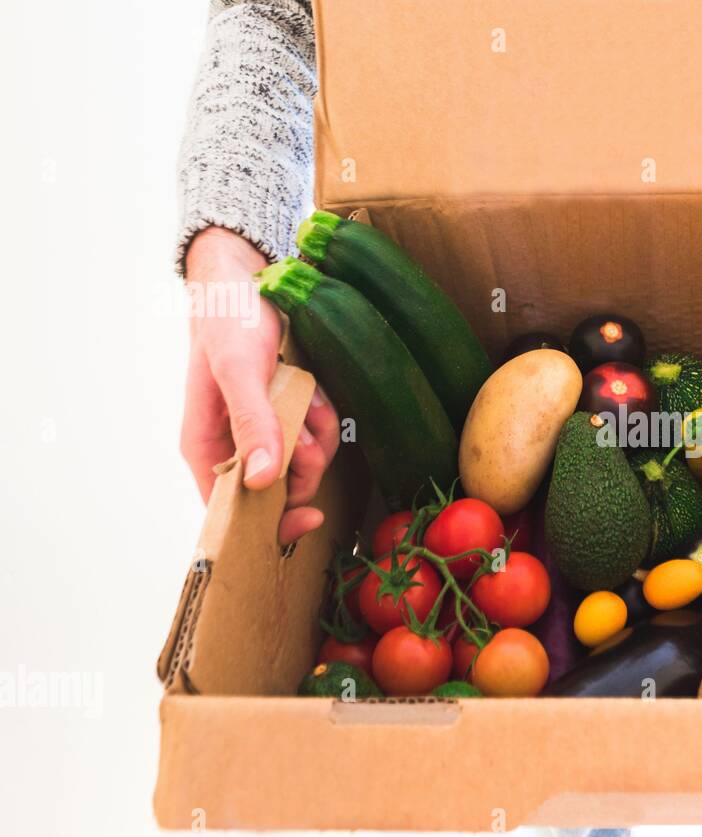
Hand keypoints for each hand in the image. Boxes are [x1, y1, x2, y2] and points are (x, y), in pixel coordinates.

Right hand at [180, 227, 339, 542]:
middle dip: (302, 463)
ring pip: (305, 463)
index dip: (269, 524)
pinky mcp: (291, 414)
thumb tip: (258, 482)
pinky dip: (323, 414)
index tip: (307, 518)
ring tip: (304, 394)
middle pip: (280, 491)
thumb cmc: (230, 320)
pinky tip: (313, 388)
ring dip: (316, 432)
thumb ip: (250, 423)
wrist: (251, 275)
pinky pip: (319, 434)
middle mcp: (234, 446)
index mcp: (206, 448)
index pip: (232, 512)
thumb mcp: (238, 370)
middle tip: (303, 428)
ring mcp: (265, 431)